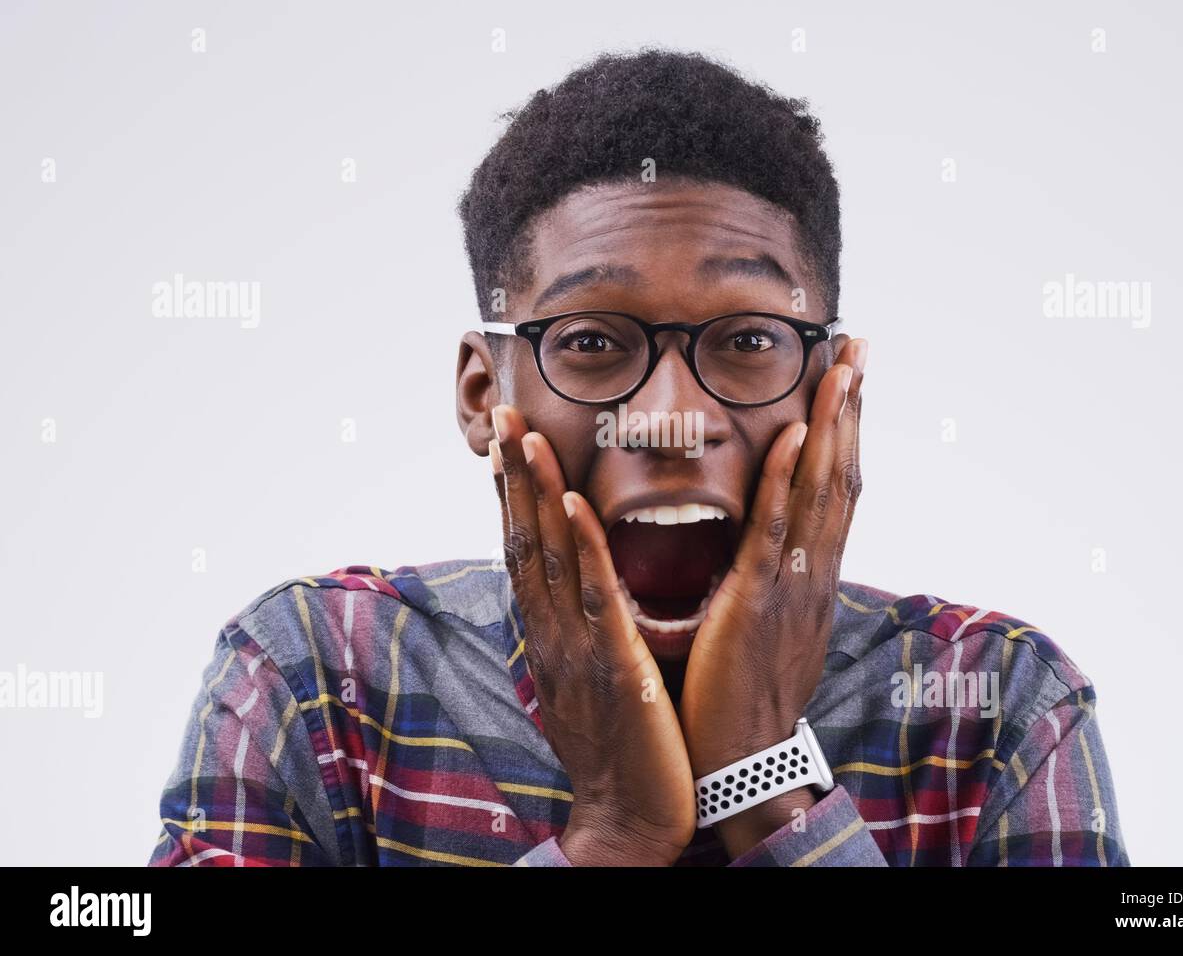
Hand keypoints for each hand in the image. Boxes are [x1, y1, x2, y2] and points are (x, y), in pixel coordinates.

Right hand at [489, 404, 697, 864]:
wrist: (630, 816)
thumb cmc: (622, 743)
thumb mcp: (595, 674)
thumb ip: (587, 626)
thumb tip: (587, 585)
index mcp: (552, 633)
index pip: (525, 549)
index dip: (514, 494)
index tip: (510, 440)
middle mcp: (552, 633)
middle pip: (524, 540)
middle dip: (514, 476)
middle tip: (504, 414)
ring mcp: (576, 649)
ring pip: (548, 559)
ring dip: (535, 495)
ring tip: (524, 437)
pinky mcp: (613, 669)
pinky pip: (594, 600)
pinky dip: (581, 550)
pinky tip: (574, 506)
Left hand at [678, 338, 867, 857]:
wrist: (742, 757)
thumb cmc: (742, 690)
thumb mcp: (764, 622)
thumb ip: (767, 577)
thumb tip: (766, 544)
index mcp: (813, 573)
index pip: (838, 487)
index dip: (845, 430)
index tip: (850, 379)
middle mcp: (815, 569)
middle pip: (843, 473)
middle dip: (851, 407)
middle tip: (860, 345)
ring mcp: (794, 583)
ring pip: (821, 491)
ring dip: (832, 425)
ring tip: (843, 366)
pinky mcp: (758, 600)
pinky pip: (777, 530)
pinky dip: (787, 480)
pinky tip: (793, 435)